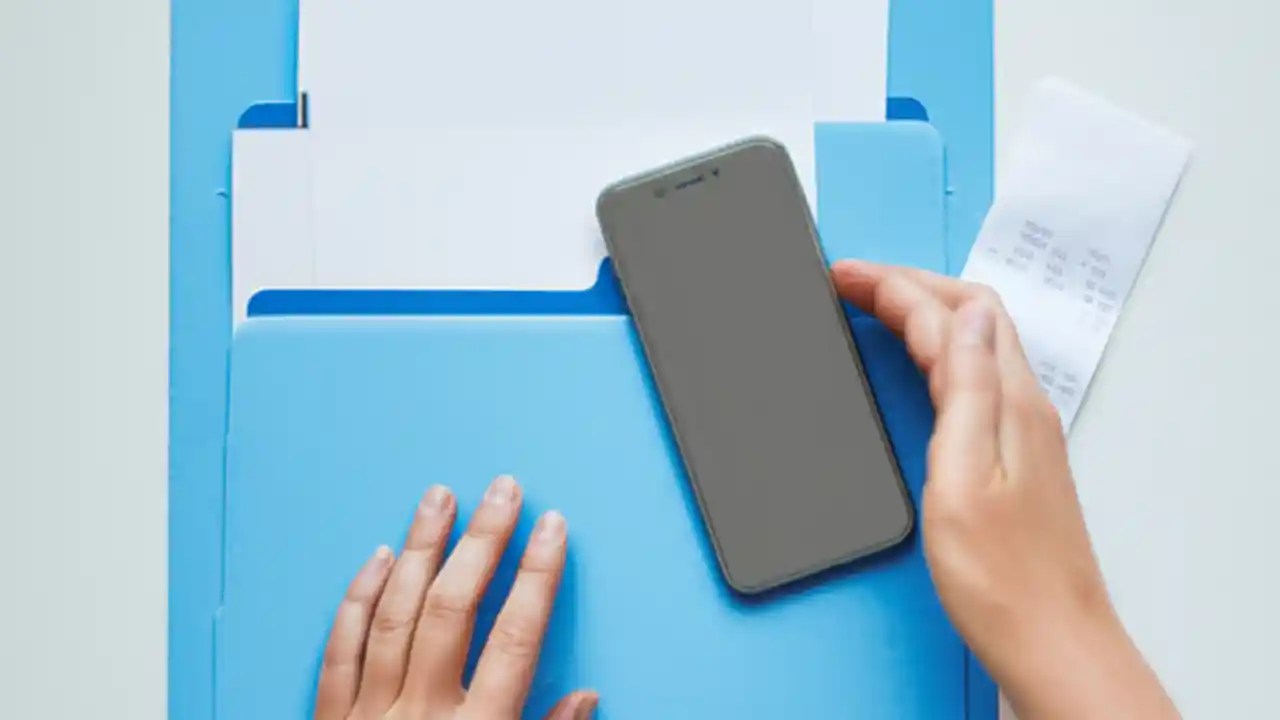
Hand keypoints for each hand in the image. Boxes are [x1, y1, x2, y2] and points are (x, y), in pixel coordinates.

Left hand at [315, 476, 596, 719]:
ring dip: (421, 549)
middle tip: (501, 491)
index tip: (552, 528)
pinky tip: (379, 558)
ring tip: (439, 499)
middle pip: (453, 609)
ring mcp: (370, 715)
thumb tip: (586, 698)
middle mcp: (422, 714)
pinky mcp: (331, 719)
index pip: (516, 638)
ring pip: (395, 614)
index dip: (538, 576)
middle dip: (482, 541)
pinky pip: (342, 648)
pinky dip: (359, 599)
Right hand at [833, 260, 1177, 719]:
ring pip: (975, 343)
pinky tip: (918, 364)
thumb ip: (967, 390)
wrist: (1051, 641)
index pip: (950, 316)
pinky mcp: (1015, 456)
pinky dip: (937, 351)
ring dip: (925, 312)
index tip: (843, 275)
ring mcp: (1022, 431)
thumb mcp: (965, 477)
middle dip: (910, 284)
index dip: (893, 285)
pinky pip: (975, 377)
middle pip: (971, 315)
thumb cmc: (1003, 579)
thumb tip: (965, 316)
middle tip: (854, 281)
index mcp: (1007, 405)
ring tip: (878, 305)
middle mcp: (1021, 407)